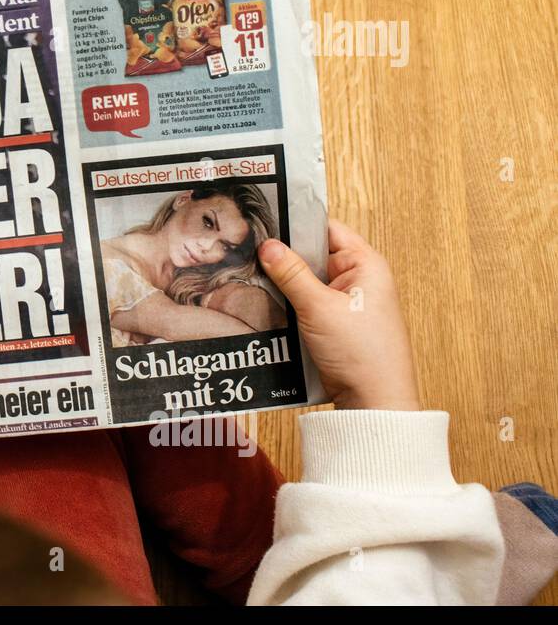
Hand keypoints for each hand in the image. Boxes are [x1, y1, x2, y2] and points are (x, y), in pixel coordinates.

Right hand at [257, 218, 418, 410]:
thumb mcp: (319, 307)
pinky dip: (288, 304)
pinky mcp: (333, 323)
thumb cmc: (362, 353)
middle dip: (284, 257)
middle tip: (250, 253)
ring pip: (305, 282)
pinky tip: (266, 305)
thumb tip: (268, 246)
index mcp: (365, 264)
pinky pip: (305, 304)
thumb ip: (291, 274)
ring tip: (253, 278)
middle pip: (312, 256)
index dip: (297, 224)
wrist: (374, 401)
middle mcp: (357, 279)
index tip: (265, 222)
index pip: (326, 229)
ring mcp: (344, 302)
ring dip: (284, 284)